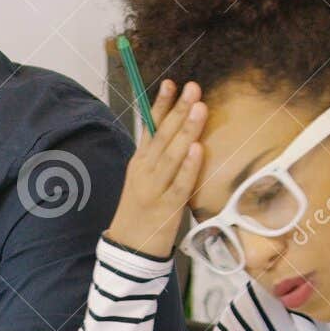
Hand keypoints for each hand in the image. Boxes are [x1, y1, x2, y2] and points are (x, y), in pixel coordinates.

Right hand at [105, 80, 206, 258]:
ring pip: (172, 156)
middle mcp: (144, 171)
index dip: (160, 105)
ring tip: (199, 108)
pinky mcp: (167, 208)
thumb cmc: (142, 211)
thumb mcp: (144, 179)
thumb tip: (178, 132)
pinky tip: (197, 149)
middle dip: (178, 110)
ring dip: (186, 131)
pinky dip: (188, 166)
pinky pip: (180, 184)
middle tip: (194, 88)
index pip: (150, 127)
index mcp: (139, 162)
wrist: (130, 248)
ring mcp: (155, 189)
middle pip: (162, 136)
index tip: (171, 82)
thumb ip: (159, 157)